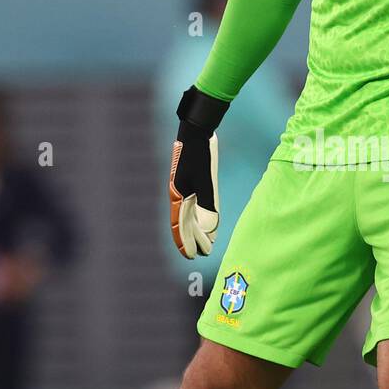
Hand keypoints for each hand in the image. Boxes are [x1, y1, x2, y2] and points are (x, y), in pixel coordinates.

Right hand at [169, 87, 225, 257]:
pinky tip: (209, 223)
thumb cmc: (200, 155)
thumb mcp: (206, 181)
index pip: (180, 225)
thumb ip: (207, 204)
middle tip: (203, 254)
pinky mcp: (191, 183)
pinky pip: (194, 205)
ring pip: (189, 215)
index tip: (191, 255)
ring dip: (197, 230)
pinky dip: (200, 217)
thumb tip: (209, 227)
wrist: (195, 132)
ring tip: (207, 244)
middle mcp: (179, 195)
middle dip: (193, 240)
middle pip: (185, 223)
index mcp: (179, 196)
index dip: (184, 242)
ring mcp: (184, 189)